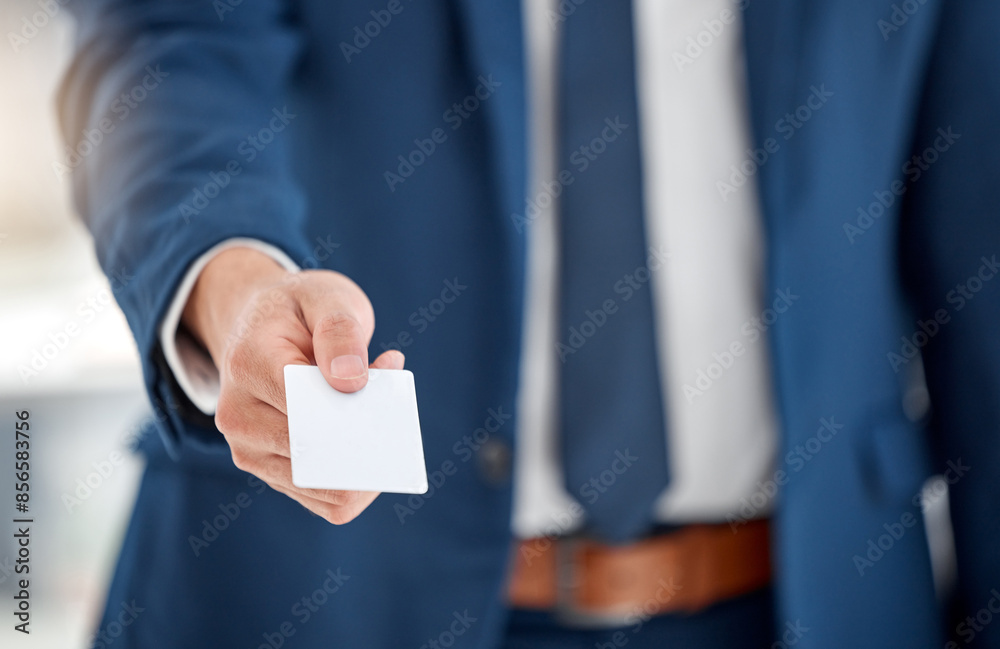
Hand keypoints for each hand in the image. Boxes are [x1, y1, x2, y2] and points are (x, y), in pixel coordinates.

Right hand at [182, 247, 402, 523]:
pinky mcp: (273, 474)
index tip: (387, 378)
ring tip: (377, 408)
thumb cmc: (301, 311)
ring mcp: (250, 452)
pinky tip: (368, 434)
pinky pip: (331, 501)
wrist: (260, 328)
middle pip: (318, 453)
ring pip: (328, 486)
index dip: (354, 405)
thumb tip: (351, 382)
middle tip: (392, 399)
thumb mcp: (326, 297)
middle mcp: (238, 417)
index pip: (306, 407)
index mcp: (248, 365)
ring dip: (368, 456)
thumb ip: (341, 331)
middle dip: (367, 434)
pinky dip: (362, 475)